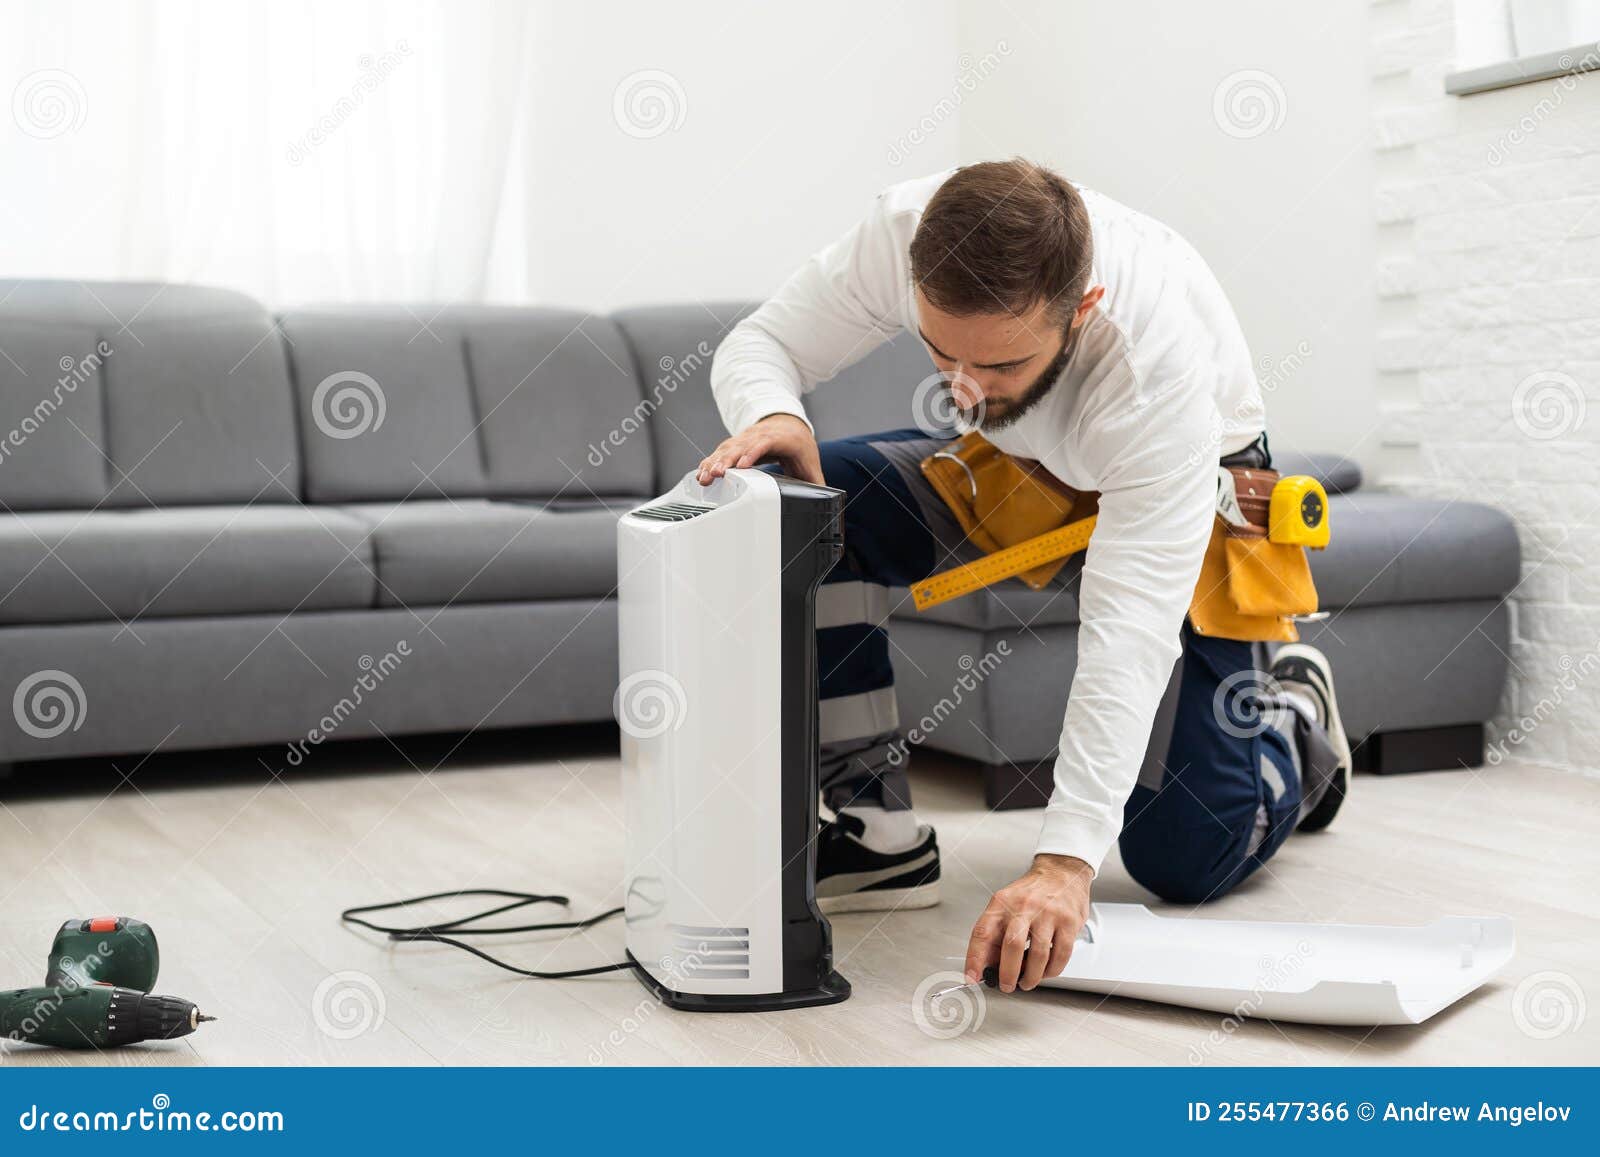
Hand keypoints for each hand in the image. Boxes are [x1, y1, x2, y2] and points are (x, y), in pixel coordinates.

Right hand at [696, 413, 821, 485]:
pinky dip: (711, 461)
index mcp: (783, 439)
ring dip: (715, 462)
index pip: (766, 443)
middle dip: (728, 460)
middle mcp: (761, 436)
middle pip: (742, 446)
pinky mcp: (736, 444)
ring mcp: (746, 438)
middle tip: (716, 474)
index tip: (743, 465)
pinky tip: (701, 473)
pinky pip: (721, 451)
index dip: (754, 452)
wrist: (788, 424)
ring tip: (705, 476)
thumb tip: (827, 504)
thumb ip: (816, 484)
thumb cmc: (798, 445)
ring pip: (729, 448)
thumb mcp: (810, 464)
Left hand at [964, 853, 1092, 992]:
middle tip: (1007, 985)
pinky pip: (1060, 955)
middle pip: (1012, 946)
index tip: (973, 977)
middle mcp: (1023, 907)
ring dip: (1031, 977)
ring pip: (1038, 956)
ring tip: (1027, 981)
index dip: (975, 958)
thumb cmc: (1032, 893)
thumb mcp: (1006, 904)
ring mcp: (1048, 914)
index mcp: (1002, 903)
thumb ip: (996, 933)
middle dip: (1008, 973)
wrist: (1062, 872)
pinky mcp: (1068, 922)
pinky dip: (1052, 970)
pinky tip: (1046, 971)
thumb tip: (986, 964)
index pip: (983, 932)